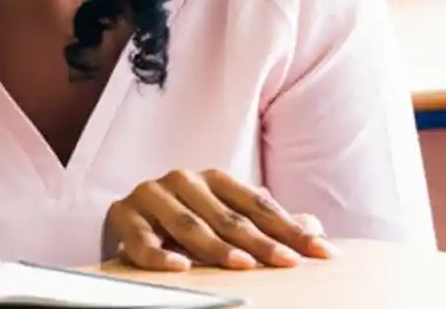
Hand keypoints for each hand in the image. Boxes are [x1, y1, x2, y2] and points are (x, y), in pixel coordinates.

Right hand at [107, 169, 337, 271]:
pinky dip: (160, 255)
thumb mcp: (224, 218)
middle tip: (288, 262)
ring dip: (216, 247)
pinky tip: (179, 267)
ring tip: (243, 264)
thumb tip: (314, 226)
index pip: (258, 204)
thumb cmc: (183, 220)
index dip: (290, 228)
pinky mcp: (124, 216)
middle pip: (227, 216)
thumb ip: (264, 223)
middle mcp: (182, 180)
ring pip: (188, 225)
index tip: (321, 252)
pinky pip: (142, 241)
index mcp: (212, 178)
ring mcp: (151, 195)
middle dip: (261, 241)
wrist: (127, 221)